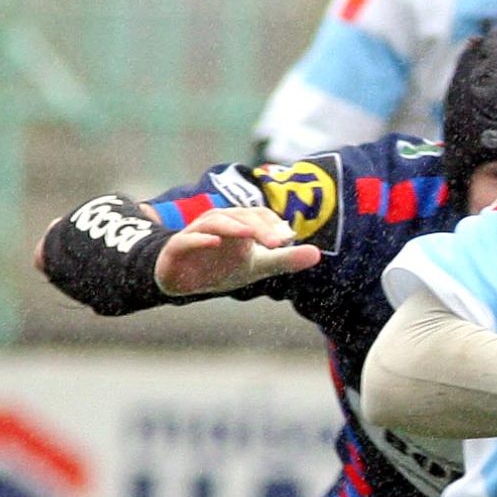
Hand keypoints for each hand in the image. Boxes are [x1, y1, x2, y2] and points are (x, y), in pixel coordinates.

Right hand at [154, 205, 322, 296]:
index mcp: (239, 224)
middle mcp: (218, 223)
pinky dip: (201, 239)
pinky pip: (188, 239)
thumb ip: (284, 259)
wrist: (182, 280)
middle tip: (277, 242)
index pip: (259, 216)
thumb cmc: (221, 267)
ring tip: (249, 234)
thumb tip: (317, 254)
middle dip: (259, 227)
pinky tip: (215, 242)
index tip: (287, 240)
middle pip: (239, 216)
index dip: (272, 225)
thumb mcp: (257, 266)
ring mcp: (197, 234)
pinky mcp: (178, 248)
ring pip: (214, 221)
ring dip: (232, 225)